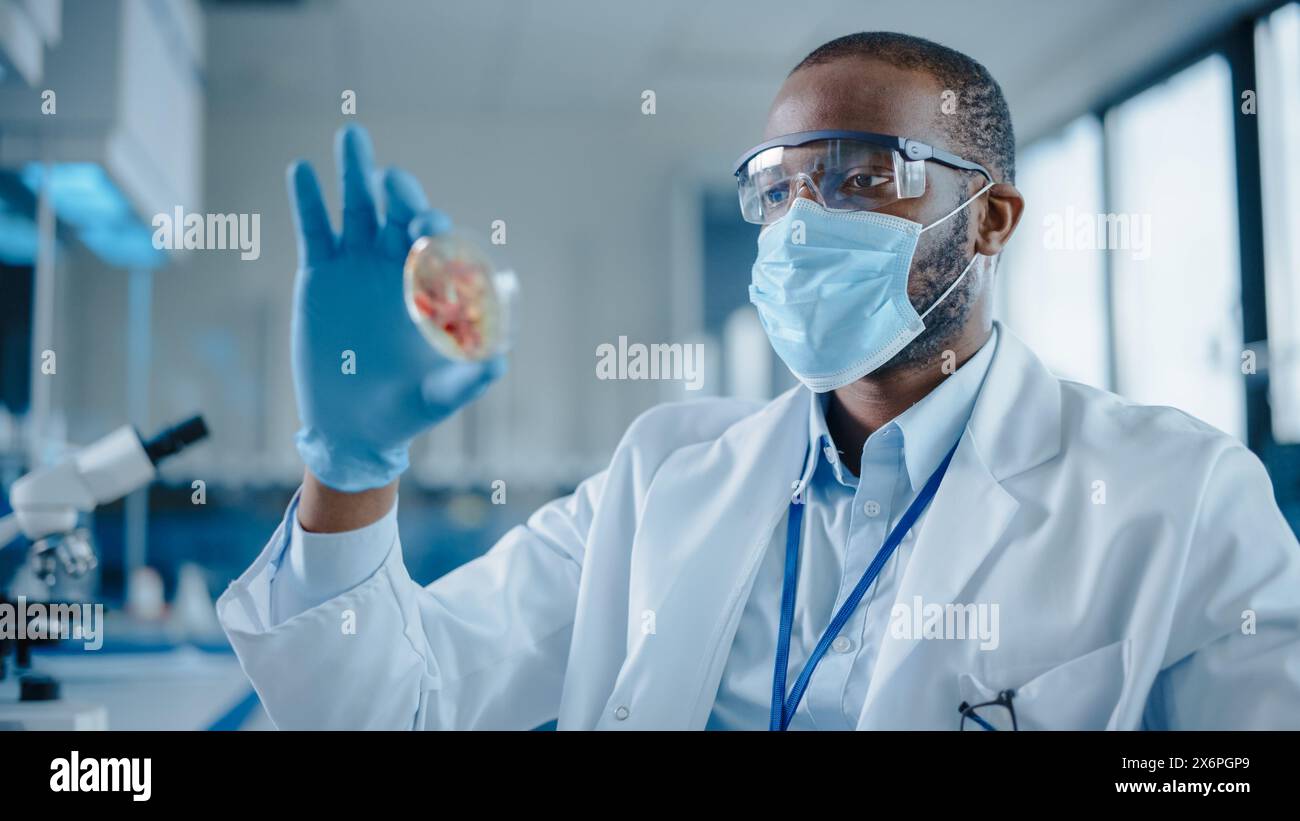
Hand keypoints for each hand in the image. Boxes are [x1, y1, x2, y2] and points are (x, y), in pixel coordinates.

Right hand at [288, 125, 504, 491]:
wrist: (354, 426)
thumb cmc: (407, 410)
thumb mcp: (440, 396)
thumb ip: (467, 379)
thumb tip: (500, 363)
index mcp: (433, 285)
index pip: (438, 246)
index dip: (434, 231)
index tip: (429, 228)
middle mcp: (397, 265)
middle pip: (400, 214)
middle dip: (400, 192)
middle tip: (393, 177)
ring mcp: (357, 264)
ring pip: (358, 208)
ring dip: (355, 172)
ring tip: (353, 137)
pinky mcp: (320, 272)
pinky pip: (315, 228)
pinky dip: (309, 199)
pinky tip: (302, 170)